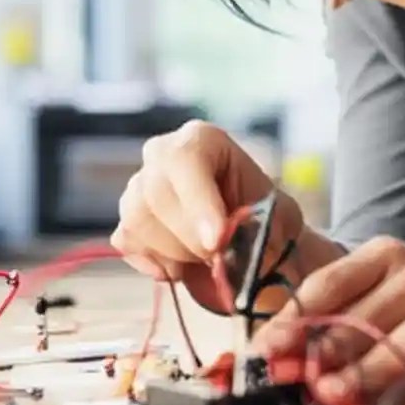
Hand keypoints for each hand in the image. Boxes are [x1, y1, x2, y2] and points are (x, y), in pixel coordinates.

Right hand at [110, 120, 304, 304]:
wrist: (253, 241)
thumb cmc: (267, 220)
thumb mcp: (279, 218)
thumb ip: (257, 227)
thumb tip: (222, 244)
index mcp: (202, 139)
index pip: (186, 160)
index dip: (199, 203)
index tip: (217, 241)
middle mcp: (162, 153)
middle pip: (156, 195)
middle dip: (190, 239)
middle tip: (218, 257)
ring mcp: (138, 186)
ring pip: (137, 222)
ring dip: (176, 254)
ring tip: (205, 257)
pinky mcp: (126, 220)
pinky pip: (128, 245)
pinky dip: (158, 264)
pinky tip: (183, 266)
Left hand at [250, 236, 404, 404]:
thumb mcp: (364, 319)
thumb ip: (324, 330)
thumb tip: (273, 353)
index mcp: (381, 256)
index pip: (325, 285)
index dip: (292, 321)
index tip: (266, 350)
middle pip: (354, 314)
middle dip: (320, 352)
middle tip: (295, 378)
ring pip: (390, 337)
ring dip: (356, 372)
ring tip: (330, 393)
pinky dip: (396, 383)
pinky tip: (376, 401)